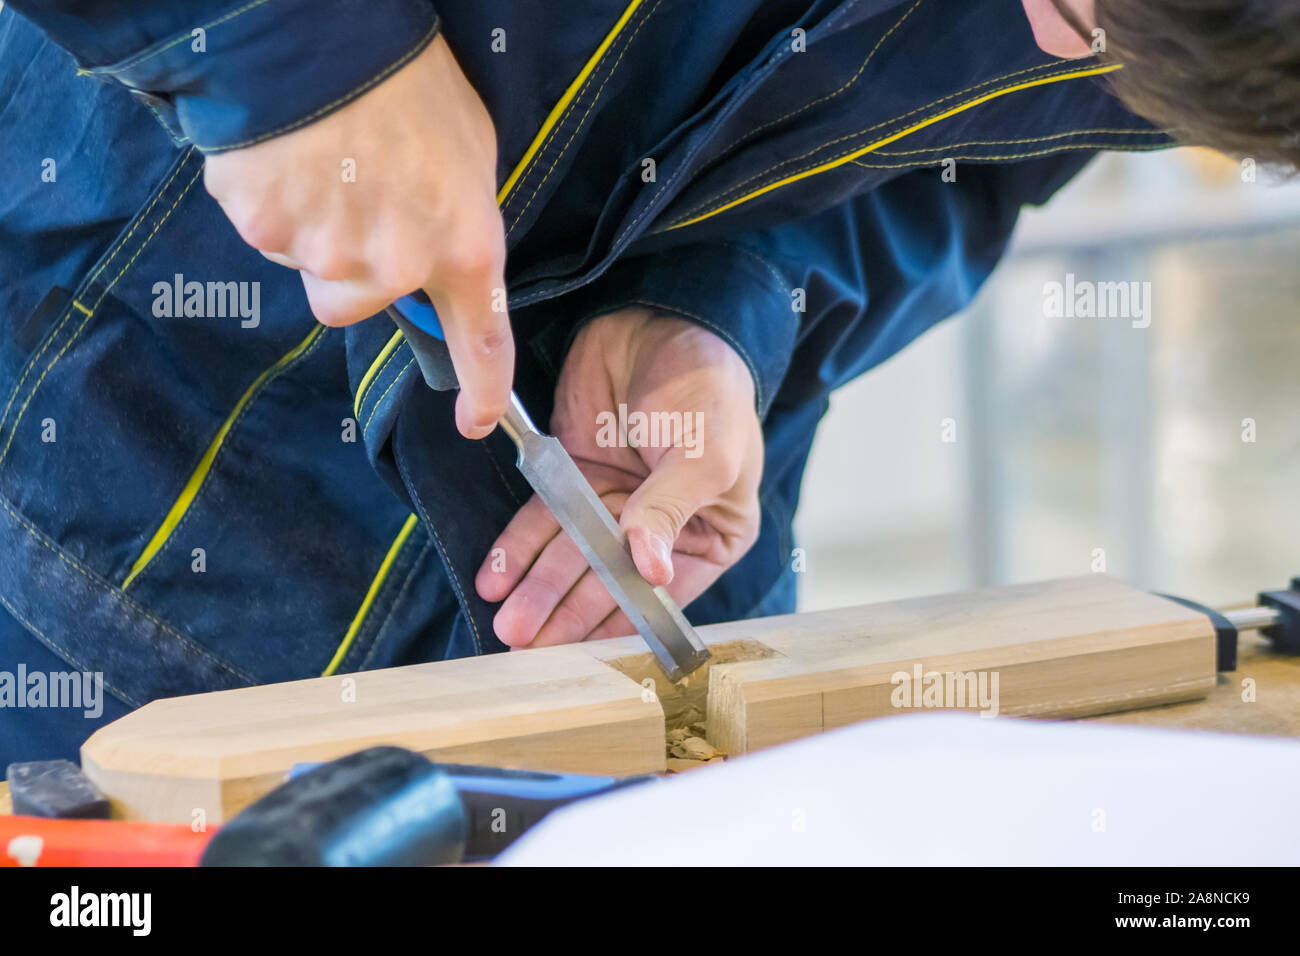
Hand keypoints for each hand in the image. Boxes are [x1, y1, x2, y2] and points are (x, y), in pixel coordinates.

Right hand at [203, 35, 510, 438]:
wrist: (321, 37)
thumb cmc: (410, 81)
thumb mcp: (469, 151)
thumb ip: (456, 219)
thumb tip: (429, 253)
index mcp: (461, 247)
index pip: (481, 343)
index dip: (482, 391)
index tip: (473, 422)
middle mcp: (393, 269)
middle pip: (358, 303)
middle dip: (353, 266)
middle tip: (356, 198)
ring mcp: (323, 256)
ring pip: (312, 269)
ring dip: (314, 233)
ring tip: (321, 163)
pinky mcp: (263, 229)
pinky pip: (267, 232)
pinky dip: (273, 203)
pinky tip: (286, 155)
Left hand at [475, 308, 763, 646]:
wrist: (664, 319)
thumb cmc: (710, 391)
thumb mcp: (703, 455)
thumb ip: (668, 513)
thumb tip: (650, 570)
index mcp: (710, 533)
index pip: (663, 592)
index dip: (622, 621)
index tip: (584, 651)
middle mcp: (660, 526)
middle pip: (608, 579)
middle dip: (566, 611)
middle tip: (528, 640)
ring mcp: (613, 501)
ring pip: (569, 555)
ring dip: (537, 588)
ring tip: (507, 621)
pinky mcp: (574, 473)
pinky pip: (542, 518)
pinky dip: (517, 548)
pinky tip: (496, 576)